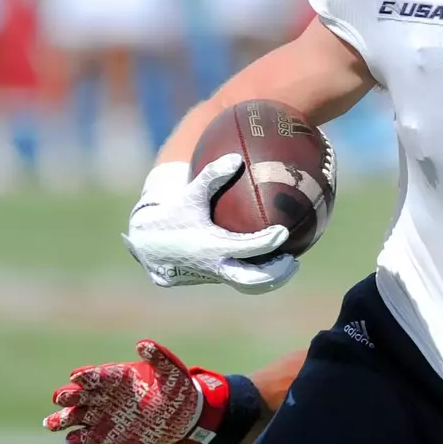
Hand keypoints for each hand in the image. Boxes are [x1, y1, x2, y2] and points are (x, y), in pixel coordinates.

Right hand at [43, 340, 227, 443]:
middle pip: (80, 394)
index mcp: (117, 376)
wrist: (181, 416)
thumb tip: (144, 344)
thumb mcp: (171, 371)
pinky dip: (76, 439)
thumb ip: (159, 357)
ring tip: (52, 424)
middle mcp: (104, 394)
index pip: (97, 375)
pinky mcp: (104, 434)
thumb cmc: (176, 388)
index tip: (77, 376)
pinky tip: (72, 440)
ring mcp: (102, 414)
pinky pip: (85, 436)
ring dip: (63, 418)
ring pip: (75, 416)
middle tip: (62, 397)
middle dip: (69, 395)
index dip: (87, 375)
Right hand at [121, 157, 298, 293]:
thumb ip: (212, 175)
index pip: (246, 249)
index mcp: (210, 246)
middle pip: (251, 280)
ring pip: (247, 286)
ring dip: (270, 279)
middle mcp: (213, 266)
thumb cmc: (173, 213)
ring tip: (289, 265)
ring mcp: (213, 276)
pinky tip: (272, 263)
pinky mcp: (213, 279)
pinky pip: (239, 282)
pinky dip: (257, 278)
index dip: (267, 242)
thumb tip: (236, 158)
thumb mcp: (190, 193)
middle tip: (294, 261)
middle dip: (276, 273)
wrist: (147, 243)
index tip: (283, 231)